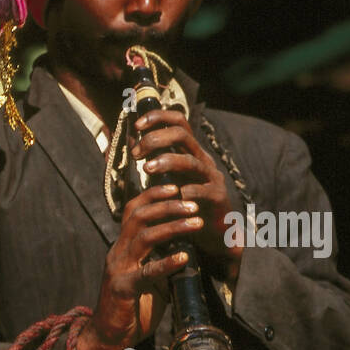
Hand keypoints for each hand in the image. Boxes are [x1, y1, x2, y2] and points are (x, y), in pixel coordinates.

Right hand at [79, 183, 196, 349]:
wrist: (108, 337)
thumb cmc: (131, 308)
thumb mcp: (149, 279)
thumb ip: (161, 261)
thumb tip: (187, 247)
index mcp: (123, 247)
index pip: (133, 211)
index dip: (153, 195)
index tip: (177, 186)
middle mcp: (118, 253)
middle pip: (138, 216)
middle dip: (167, 205)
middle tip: (192, 203)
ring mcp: (118, 270)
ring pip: (143, 237)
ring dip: (172, 226)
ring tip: (195, 222)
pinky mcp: (123, 289)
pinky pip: (146, 272)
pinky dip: (166, 263)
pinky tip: (185, 257)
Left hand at [130, 107, 241, 283]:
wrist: (215, 232)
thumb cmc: (188, 203)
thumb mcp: (169, 179)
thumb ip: (155, 163)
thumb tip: (130, 145)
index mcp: (190, 153)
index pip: (178, 123)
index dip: (158, 117)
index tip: (136, 126)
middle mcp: (202, 160)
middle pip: (183, 135)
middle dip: (156, 139)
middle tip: (136, 154)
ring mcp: (212, 178)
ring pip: (191, 162)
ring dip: (168, 162)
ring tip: (147, 169)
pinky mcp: (218, 197)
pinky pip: (204, 190)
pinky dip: (189, 191)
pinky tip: (176, 195)